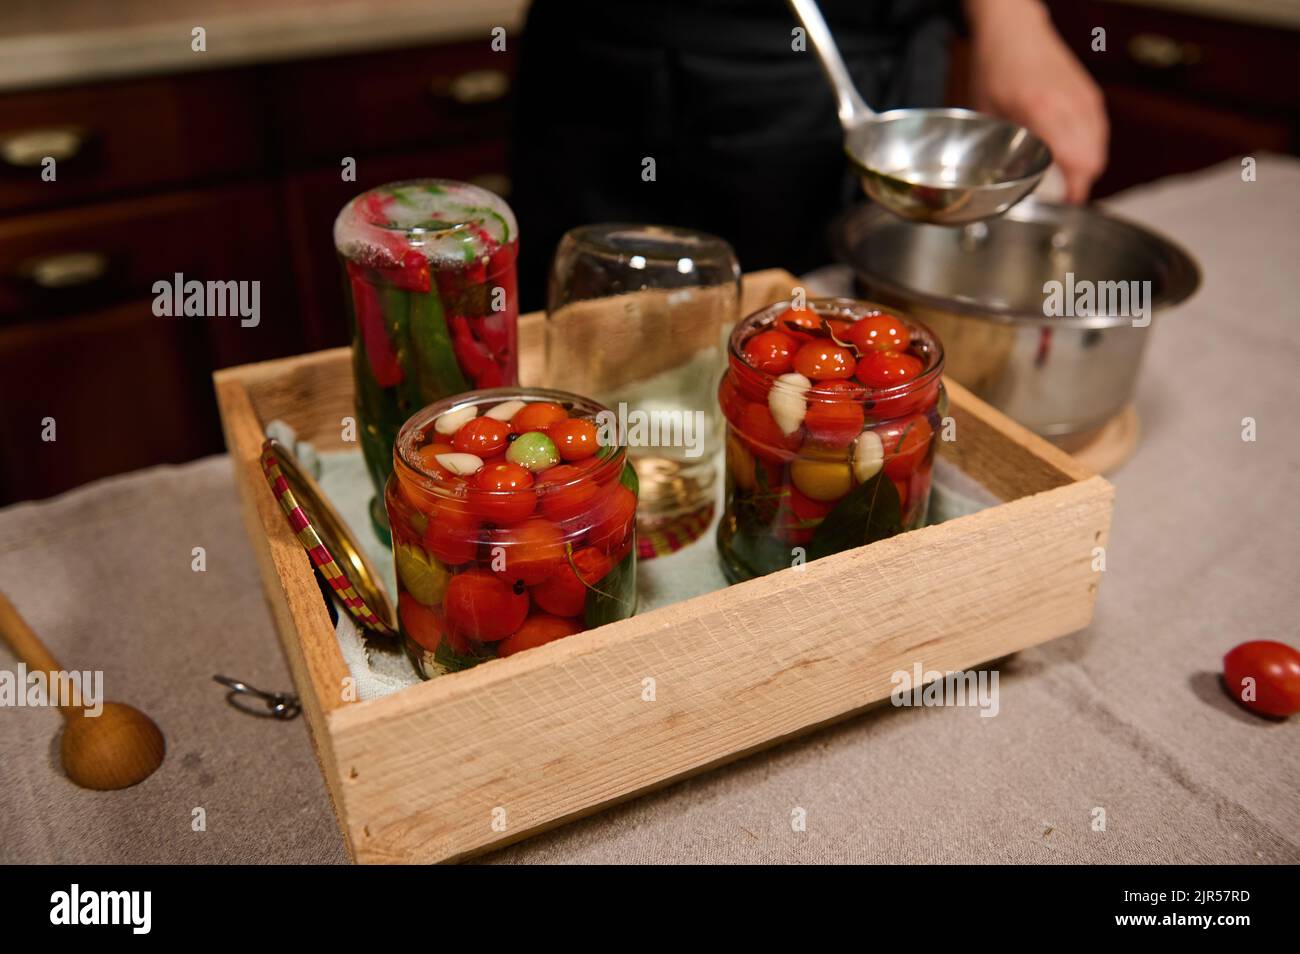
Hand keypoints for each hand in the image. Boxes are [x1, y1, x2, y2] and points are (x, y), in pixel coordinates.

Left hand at [964, 0, 1108, 202]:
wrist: (1014, 30)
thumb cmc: (996, 67)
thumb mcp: (986, 112)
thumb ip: (998, 146)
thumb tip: (1003, 183)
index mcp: (1042, 109)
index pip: (1074, 159)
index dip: (1074, 188)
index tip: (1064, 205)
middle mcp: (1070, 104)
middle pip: (1093, 159)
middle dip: (1079, 184)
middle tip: (1060, 199)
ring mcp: (1084, 98)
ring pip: (1100, 148)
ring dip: (1086, 168)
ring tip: (1065, 181)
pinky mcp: (1090, 94)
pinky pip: (1099, 132)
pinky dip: (1091, 149)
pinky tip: (1072, 157)